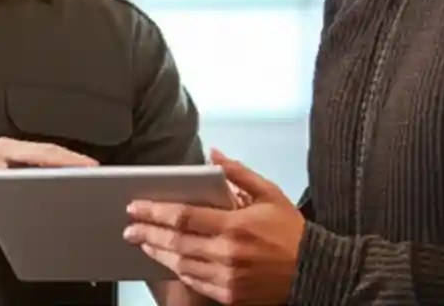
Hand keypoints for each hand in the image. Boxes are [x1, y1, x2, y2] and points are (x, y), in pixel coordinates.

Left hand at [0, 137, 96, 225]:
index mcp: (0, 150)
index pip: (42, 152)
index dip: (68, 159)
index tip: (88, 166)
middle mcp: (7, 156)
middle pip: (48, 158)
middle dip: (74, 166)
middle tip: (97, 177)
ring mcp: (10, 169)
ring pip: (45, 170)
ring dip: (64, 178)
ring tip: (85, 189)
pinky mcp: (9, 185)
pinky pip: (36, 185)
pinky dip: (51, 191)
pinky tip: (61, 202)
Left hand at [124, 149, 304, 304]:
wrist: (314, 271)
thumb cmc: (291, 233)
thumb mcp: (269, 193)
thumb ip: (237, 172)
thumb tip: (213, 153)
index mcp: (235, 226)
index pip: (183, 217)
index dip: (154, 212)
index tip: (134, 207)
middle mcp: (227, 254)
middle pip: (175, 242)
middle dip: (147, 233)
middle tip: (129, 228)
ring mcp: (228, 278)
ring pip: (180, 264)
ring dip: (158, 252)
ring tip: (143, 242)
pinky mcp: (230, 295)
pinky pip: (195, 281)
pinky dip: (178, 270)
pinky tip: (168, 260)